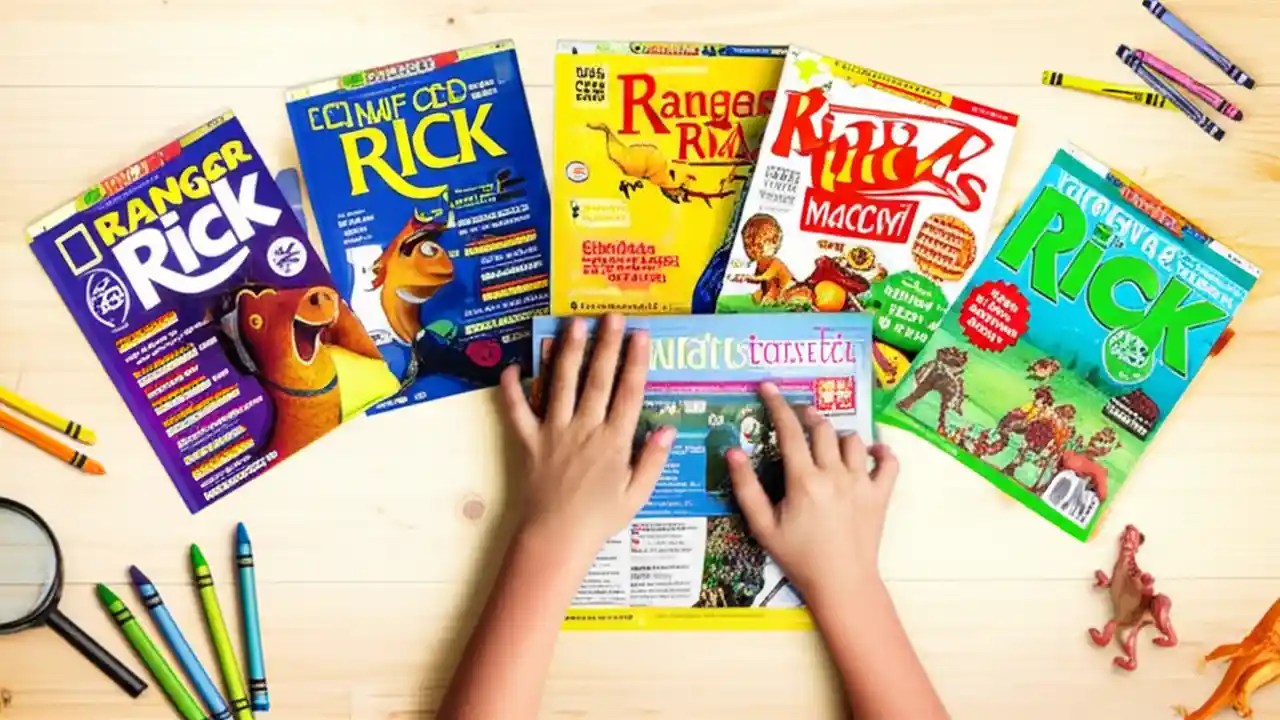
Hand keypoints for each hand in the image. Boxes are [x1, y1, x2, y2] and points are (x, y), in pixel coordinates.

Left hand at [499, 313, 674, 562]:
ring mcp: (555, 433)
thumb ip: (653, 459)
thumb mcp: (638, 494)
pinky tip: (513, 366)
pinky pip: (518, 411)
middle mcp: (585, 429)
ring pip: (562, 384)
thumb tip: (668, 428)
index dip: (636, 361)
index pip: (629, 393)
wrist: (556, 539)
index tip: (641, 335)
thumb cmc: (600, 520)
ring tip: (573, 324)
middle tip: (611, 316)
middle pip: (597, 379)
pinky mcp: (530, 442)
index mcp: (614, 442)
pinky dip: (512, 389)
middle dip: (606, 344)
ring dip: (568, 352)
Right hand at [727, 382, 898, 605]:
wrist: (842, 584)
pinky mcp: (881, 495)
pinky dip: (881, 452)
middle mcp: (834, 475)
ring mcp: (862, 483)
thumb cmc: (799, 558)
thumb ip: (746, 488)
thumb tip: (733, 451)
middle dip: (808, 415)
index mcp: (803, 481)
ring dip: (838, 434)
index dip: (777, 405)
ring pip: (853, 440)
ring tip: (827, 441)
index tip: (768, 387)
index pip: (788, 432)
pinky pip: (889, 463)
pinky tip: (871, 452)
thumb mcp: (763, 526)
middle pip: (822, 428)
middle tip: (798, 417)